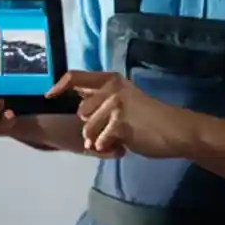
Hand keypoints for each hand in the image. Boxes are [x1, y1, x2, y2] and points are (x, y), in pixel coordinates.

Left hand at [47, 71, 196, 158]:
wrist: (175, 130)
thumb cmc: (149, 117)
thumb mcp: (124, 99)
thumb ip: (102, 98)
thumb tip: (77, 103)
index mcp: (111, 80)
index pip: (75, 76)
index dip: (58, 87)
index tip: (49, 97)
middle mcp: (111, 89)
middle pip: (81, 112)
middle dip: (91, 126)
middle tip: (111, 130)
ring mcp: (115, 105)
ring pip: (88, 130)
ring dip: (100, 139)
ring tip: (119, 138)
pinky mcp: (120, 123)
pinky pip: (100, 142)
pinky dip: (108, 148)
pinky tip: (123, 145)